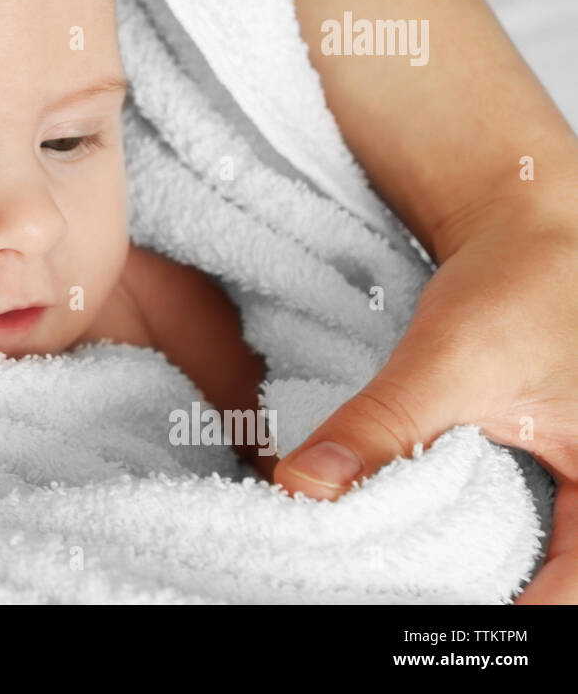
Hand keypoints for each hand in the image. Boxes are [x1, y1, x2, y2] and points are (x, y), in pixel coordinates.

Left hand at [274, 190, 577, 602]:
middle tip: (414, 610)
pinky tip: (423, 547)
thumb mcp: (449, 360)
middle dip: (492, 603)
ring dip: (488, 576)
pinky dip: (478, 540)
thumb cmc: (516, 285)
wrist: (530, 230)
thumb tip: (302, 486)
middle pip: (563, 583)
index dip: (517, 618)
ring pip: (547, 559)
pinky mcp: (559, 466)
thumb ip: (380, 425)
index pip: (572, 592)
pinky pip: (531, 526)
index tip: (436, 624)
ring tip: (413, 590)